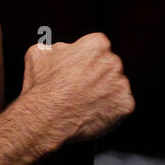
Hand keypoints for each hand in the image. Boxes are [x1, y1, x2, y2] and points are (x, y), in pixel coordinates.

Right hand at [20, 33, 134, 142]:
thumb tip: (63, 49)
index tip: (77, 72)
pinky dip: (110, 112)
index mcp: (97, 44)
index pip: (97, 48)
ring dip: (105, 94)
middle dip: (97, 77)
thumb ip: (56, 47)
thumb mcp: (38, 54)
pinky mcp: (126, 105)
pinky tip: (93, 115)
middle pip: (109, 67)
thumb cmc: (42, 87)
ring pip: (116, 87)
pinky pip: (121, 107)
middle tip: (79, 91)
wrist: (46, 119)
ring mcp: (121, 84)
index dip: (85, 61)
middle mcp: (113, 61)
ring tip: (84, 105)